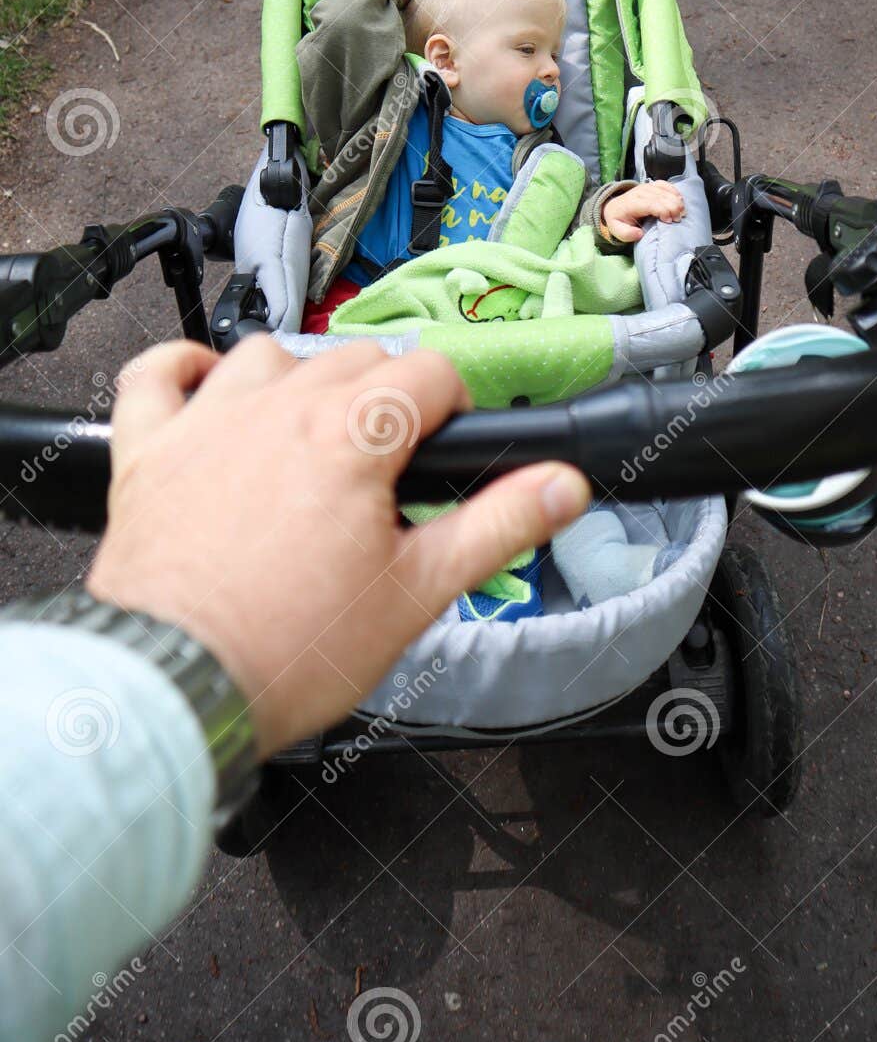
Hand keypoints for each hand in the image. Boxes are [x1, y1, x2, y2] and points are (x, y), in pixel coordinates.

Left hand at [86, 338, 590, 758]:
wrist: (180, 686)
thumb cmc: (289, 648)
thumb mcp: (419, 593)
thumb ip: (498, 526)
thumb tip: (562, 485)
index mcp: (354, 433)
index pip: (430, 373)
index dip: (453, 409)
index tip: (447, 449)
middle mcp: (279, 406)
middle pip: (357, 357)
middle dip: (387, 398)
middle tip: (391, 467)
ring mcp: (207, 421)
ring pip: (269, 355)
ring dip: (299, 381)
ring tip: (312, 440)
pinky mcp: (147, 449)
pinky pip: (158, 374)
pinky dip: (184, 371)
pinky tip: (208, 389)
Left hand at [601, 181, 685, 243]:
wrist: (614, 207)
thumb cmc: (619, 220)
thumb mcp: (617, 231)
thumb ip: (626, 234)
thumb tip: (639, 233)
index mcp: (632, 203)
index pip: (652, 203)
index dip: (664, 210)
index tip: (669, 221)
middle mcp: (640, 192)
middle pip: (662, 197)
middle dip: (673, 208)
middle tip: (678, 219)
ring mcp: (646, 187)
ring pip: (665, 190)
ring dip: (676, 201)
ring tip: (681, 213)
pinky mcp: (651, 185)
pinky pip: (665, 184)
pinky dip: (674, 191)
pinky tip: (680, 200)